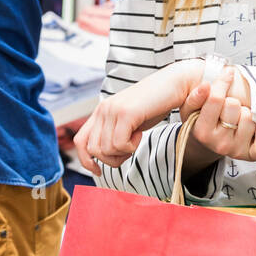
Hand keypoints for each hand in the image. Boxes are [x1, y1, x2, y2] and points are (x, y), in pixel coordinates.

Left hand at [74, 60, 202, 174]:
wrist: (174, 84)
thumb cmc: (154, 105)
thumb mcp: (128, 121)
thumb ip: (114, 133)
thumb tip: (105, 157)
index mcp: (101, 112)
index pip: (80, 141)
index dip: (86, 161)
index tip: (98, 170)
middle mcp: (102, 109)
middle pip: (94, 150)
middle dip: (112, 158)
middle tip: (129, 147)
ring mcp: (112, 110)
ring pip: (107, 149)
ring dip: (124, 151)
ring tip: (136, 136)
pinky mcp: (125, 113)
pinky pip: (119, 144)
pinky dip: (131, 146)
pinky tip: (140, 133)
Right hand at [180, 65, 255, 162]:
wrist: (209, 142)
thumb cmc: (201, 121)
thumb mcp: (191, 108)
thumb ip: (196, 96)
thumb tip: (205, 86)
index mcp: (202, 131)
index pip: (215, 99)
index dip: (223, 81)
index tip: (227, 73)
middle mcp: (218, 143)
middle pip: (234, 105)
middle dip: (232, 101)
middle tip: (227, 107)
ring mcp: (235, 150)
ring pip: (249, 117)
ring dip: (245, 113)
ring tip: (237, 117)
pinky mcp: (250, 155)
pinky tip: (253, 128)